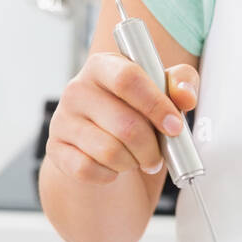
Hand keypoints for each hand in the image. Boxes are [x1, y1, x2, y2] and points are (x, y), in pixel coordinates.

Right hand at [45, 52, 199, 183]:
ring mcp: (62, 120)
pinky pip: (88, 169)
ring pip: (108, 151)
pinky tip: (114, 167)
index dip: (156, 105)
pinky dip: (109, 175)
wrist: (102, 145)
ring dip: (133, 162)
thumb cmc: (136, 114)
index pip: (128, 78)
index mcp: (104, 66)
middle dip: (151, 146)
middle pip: (124, 123)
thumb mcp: (163, 93)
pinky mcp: (56, 149)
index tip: (175, 126)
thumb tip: (185, 96)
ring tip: (137, 158)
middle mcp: (77, 89)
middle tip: (159, 154)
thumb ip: (181, 84)